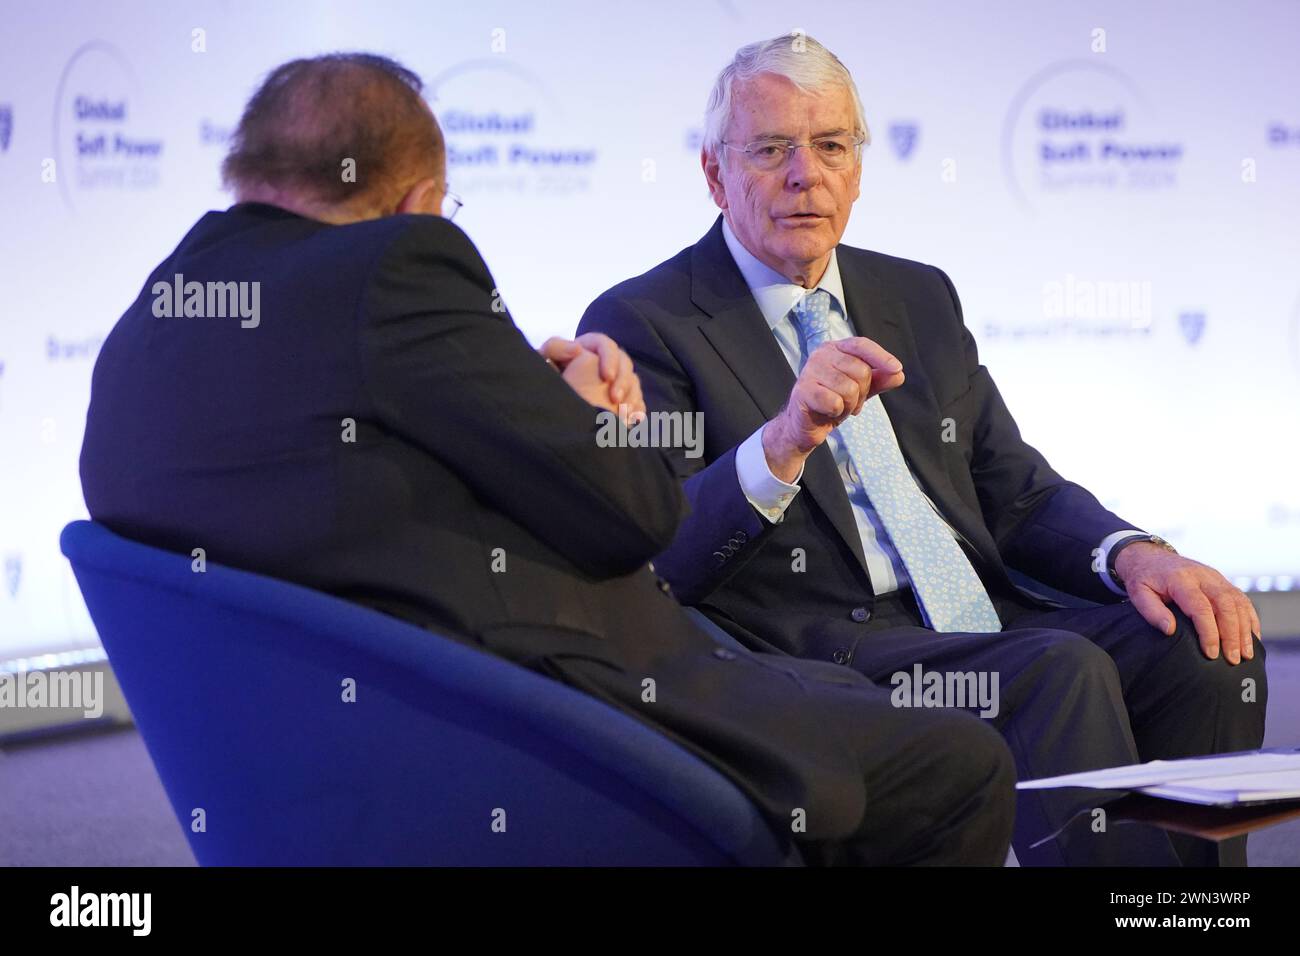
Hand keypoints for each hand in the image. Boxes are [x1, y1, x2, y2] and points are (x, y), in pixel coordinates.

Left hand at [538, 334, 644, 423]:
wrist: (550, 401)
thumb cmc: (546, 376)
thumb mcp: (544, 358)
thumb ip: (555, 348)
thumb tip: (577, 349)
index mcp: (589, 347)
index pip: (606, 345)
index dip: (610, 359)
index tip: (607, 377)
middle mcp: (606, 361)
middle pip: (625, 364)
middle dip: (623, 382)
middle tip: (615, 399)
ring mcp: (616, 379)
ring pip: (633, 382)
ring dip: (631, 397)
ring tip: (623, 415)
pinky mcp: (621, 397)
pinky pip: (636, 401)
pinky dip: (636, 410)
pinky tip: (632, 420)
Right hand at [763, 337, 904, 481]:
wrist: (805, 425)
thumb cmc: (831, 402)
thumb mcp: (860, 390)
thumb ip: (879, 380)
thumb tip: (898, 374)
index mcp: (835, 349)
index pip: (861, 345)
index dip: (881, 356)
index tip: (896, 368)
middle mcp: (821, 355)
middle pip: (860, 370)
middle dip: (861, 393)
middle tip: (849, 401)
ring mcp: (810, 371)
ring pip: (849, 388)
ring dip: (848, 405)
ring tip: (838, 407)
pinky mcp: (803, 391)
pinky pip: (834, 402)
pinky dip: (836, 412)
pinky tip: (826, 411)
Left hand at [1118, 543, 1261, 663]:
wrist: (1151, 557)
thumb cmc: (1144, 579)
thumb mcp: (1138, 594)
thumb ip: (1152, 612)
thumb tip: (1169, 630)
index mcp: (1181, 579)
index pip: (1200, 607)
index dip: (1208, 632)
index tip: (1211, 653)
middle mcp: (1203, 576)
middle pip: (1225, 605)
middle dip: (1232, 634)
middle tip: (1233, 659)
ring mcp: (1216, 578)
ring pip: (1238, 602)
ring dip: (1245, 630)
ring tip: (1246, 655)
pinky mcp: (1223, 582)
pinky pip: (1242, 600)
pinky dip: (1250, 619)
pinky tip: (1252, 638)